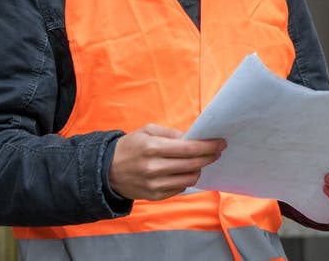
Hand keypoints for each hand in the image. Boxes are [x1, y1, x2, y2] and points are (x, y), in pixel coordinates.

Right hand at [108, 124, 224, 201]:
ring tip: (201, 161)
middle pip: (193, 164)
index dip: (208, 146)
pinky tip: (186, 171)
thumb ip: (171, 133)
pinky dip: (187, 179)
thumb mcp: (147, 131)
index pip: (189, 148)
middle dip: (209, 156)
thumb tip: (193, 138)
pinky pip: (180, 189)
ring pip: (190, 179)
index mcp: (152, 148)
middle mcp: (154, 168)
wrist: (107, 171)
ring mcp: (155, 185)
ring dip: (199, 169)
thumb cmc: (130, 147)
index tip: (220, 143)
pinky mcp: (155, 196)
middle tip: (218, 150)